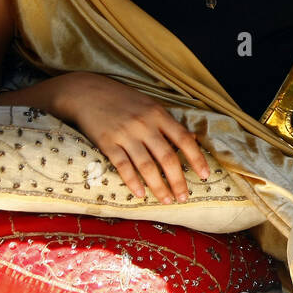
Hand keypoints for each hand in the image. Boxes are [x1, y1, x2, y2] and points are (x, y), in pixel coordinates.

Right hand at [51, 71, 209, 202]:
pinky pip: (123, 166)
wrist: (87, 92)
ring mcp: (126, 134)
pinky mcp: (107, 142)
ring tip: (166, 201)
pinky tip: (140, 194)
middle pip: (167, 157)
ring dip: (158, 186)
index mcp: (159, 114)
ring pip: (147, 166)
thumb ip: (169, 123)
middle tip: (184, 198)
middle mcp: (145, 125)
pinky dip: (132, 181)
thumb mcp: (150, 105)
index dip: (196, 159)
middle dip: (178, 180)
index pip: (184, 139)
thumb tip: (192, 138)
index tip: (205, 175)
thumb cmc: (122, 100)